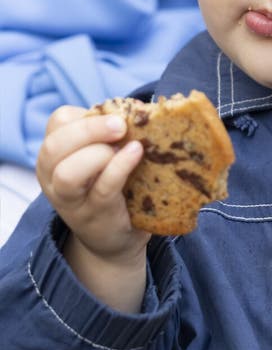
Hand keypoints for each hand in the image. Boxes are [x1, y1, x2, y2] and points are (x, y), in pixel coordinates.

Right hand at [37, 105, 149, 309]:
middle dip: (90, 129)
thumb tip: (140, 110)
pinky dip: (120, 167)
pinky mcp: (95, 215)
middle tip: (121, 125)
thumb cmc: (109, 185)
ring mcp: (71, 201)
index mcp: (54, 155)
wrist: (113, 239)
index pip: (58, 122)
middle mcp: (53, 178)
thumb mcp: (101, 156)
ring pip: (67, 172)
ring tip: (130, 145)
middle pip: (54, 146)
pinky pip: (103, 189)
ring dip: (99, 152)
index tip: (116, 116)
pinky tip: (137, 154)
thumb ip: (110, 134)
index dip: (87, 115)